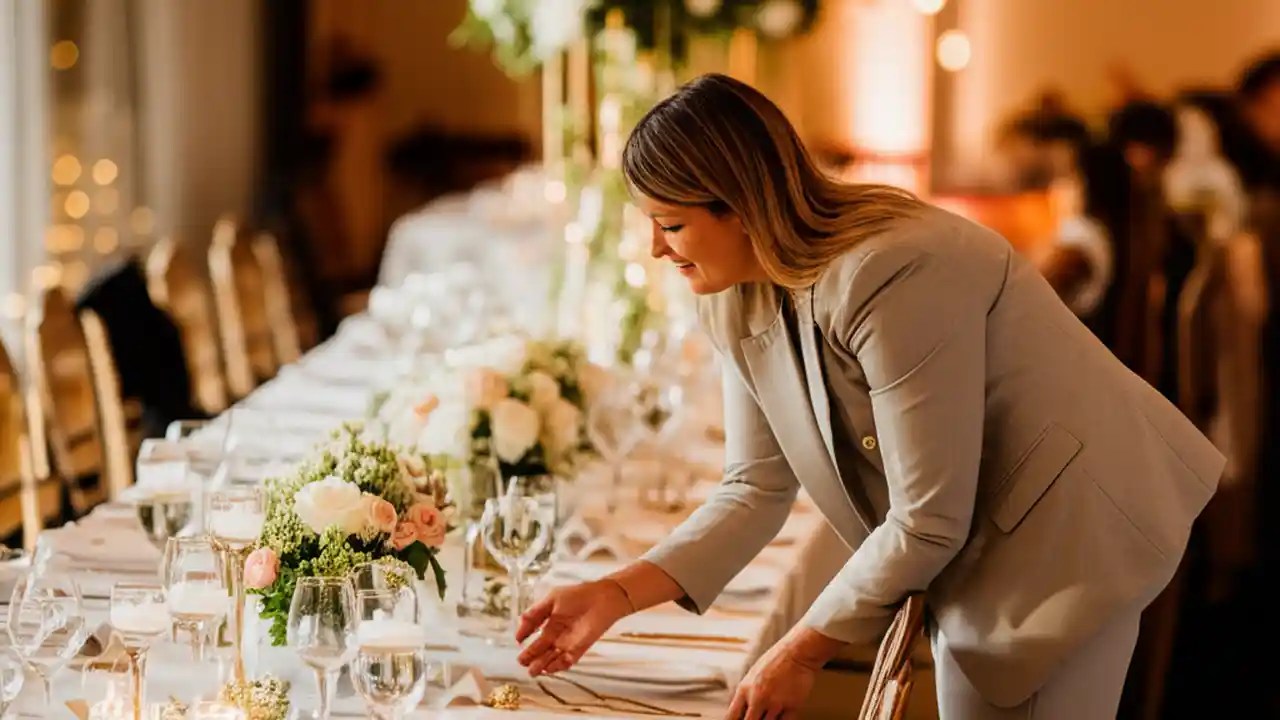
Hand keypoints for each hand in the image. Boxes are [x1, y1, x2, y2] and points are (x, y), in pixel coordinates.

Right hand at [516, 579, 633, 675]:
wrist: (602, 598)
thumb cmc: (577, 595)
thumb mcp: (550, 600)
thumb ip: (534, 614)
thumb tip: (519, 633)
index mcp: (551, 624)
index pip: (536, 640)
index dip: (527, 646)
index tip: (519, 647)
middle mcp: (558, 636)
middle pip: (542, 651)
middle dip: (531, 658)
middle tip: (522, 663)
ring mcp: (568, 643)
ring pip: (552, 658)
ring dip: (543, 664)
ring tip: (533, 670)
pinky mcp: (579, 648)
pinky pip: (567, 660)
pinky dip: (558, 666)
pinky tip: (549, 669)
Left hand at [725, 627, 842, 719]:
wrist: (797, 652)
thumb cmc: (775, 660)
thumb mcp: (753, 675)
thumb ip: (747, 694)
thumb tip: (742, 710)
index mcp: (744, 690)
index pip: (732, 716)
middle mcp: (758, 698)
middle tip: (758, 717)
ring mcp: (775, 703)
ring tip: (770, 713)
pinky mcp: (792, 706)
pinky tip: (781, 716)